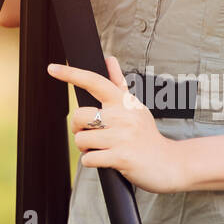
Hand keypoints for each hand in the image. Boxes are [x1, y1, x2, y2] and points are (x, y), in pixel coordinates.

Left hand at [46, 55, 187, 194]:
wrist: (170, 164)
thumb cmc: (147, 136)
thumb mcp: (135, 107)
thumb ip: (119, 84)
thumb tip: (109, 59)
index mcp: (123, 102)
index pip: (94, 82)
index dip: (71, 74)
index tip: (52, 68)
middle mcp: (122, 115)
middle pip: (79, 116)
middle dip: (79, 129)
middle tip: (93, 135)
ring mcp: (122, 136)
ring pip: (81, 139)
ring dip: (86, 148)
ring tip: (103, 149)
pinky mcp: (122, 157)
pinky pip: (89, 158)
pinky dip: (92, 162)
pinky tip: (106, 161)